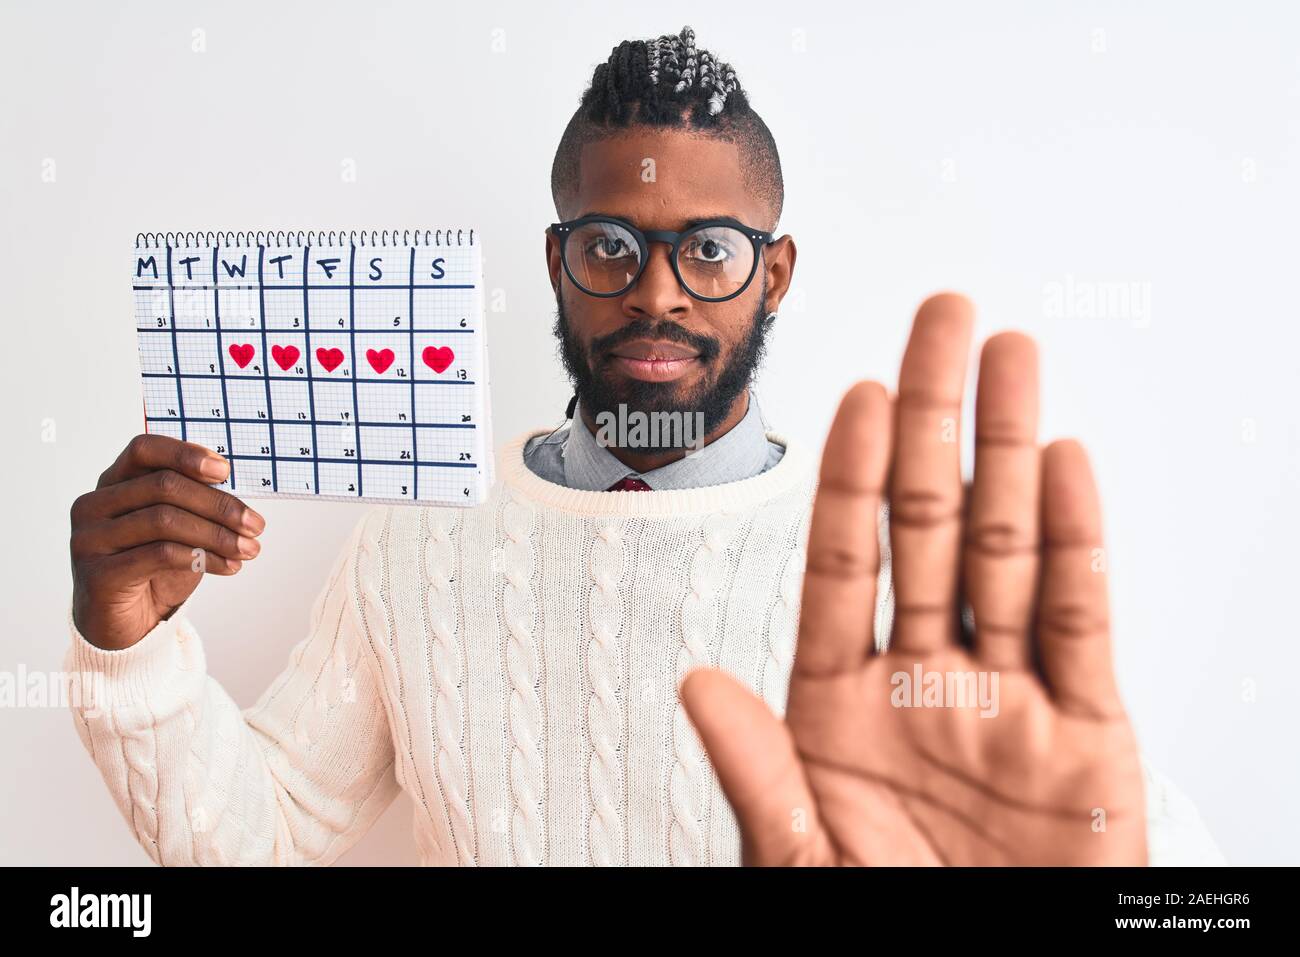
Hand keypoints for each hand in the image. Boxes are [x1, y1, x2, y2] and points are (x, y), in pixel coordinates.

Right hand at [70, 434, 264, 650]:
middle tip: (256, 524)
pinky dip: (203, 558)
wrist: (127, 623)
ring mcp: (89, 539)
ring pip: (165, 520)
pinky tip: (229, 566)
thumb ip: (194, 502)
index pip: (144, 449)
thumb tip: (237, 487)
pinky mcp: (98, 574)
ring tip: (250, 549)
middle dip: (218, 504)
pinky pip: (160, 555)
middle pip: (163, 486)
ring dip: (217, 534)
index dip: (186, 454)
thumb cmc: (155, 567)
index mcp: (112, 482)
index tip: (226, 470)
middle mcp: (94, 505)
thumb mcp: (177, 528)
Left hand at [680, 293, 1145, 864]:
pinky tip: (1065, 465)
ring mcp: (1006, 697)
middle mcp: (922, 681)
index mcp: (839, 705)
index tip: (863, 390)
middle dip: (939, 418)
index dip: (855, 473)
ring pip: (1007, 547)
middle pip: (929, 523)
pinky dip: (1077, 539)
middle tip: (945, 320)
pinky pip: (1079, 618)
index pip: (846, 561)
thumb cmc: (894, 927)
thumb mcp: (801, 861)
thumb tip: (697, 684)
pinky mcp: (1085, 732)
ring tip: (1011, 357)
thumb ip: (757, 772)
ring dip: (1011, 448)